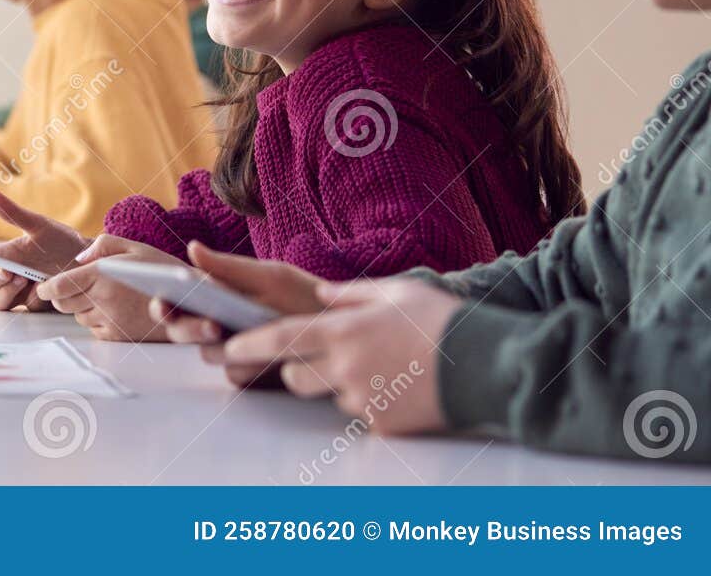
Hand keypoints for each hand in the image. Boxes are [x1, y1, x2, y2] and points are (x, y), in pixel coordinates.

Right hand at [0, 190, 88, 312]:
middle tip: (9, 272)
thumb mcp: (39, 226)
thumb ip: (14, 214)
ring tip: (24, 280)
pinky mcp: (35, 304)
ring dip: (6, 292)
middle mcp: (9, 275)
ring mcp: (21, 292)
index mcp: (7, 255)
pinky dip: (29, 300)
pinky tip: (43, 289)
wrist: (90, 262)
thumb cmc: (62, 242)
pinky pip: (22, 310)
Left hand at [37, 235, 181, 340]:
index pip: (60, 287)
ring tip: (107, 296)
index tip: (43, 288)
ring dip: (83, 308)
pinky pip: (94, 329)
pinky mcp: (118, 337)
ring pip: (78, 317)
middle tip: (78, 287)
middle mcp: (103, 300)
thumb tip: (79, 259)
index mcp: (103, 275)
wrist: (191, 303)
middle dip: (64, 296)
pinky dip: (98, 320)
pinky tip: (117, 310)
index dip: (46, 289)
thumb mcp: (133, 247)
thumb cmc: (162, 271)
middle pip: (64, 304)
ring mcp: (110, 321)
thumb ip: (102, 245)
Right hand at [149, 243, 326, 387]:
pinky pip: (235, 376)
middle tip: (211, 324)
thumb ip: (228, 267)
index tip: (162, 301)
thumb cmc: (299, 294)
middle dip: (190, 328)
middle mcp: (214, 325)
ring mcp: (231, 351)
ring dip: (218, 346)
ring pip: (207, 355)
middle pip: (181, 332)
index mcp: (212, 298)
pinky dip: (246, 365)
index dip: (161, 304)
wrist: (338, 326)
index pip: (173, 302)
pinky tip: (262, 358)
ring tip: (233, 335)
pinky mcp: (249, 374)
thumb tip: (192, 247)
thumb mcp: (267, 275)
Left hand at [215, 277, 454, 435]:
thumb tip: (320, 297)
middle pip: (295, 375)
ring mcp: (363, 399)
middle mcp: (346, 367)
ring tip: (381, 366)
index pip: (279, 339)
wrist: (489, 364)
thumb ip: (350, 294)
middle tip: (330, 353)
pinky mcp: (382, 426)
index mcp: (343, 330)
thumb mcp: (396, 290)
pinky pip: (361, 414)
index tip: (226, 348)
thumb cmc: (443, 319)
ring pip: (328, 395)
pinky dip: (372, 402)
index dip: (248, 345)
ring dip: (339, 383)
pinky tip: (402, 386)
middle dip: (300, 366)